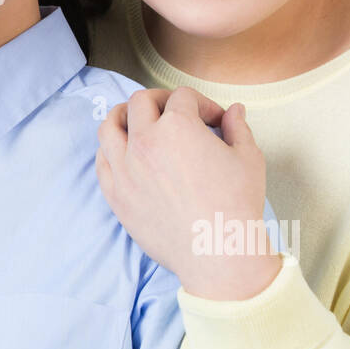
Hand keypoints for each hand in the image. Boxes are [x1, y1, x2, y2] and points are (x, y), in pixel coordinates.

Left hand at [96, 87, 279, 300]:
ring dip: (124, 117)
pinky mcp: (115, 193)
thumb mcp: (248, 158)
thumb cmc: (236, 205)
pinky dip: (110, 150)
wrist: (218, 252)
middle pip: (141, 102)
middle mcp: (145, 141)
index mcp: (178, 126)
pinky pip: (101, 160)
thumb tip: (235, 111)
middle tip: (175, 112)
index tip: (214, 120)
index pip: (183, 97)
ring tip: (137, 122)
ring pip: (109, 125)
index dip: (203, 103)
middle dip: (161, 100)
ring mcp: (124, 167)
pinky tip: (124, 153)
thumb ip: (238, 128)